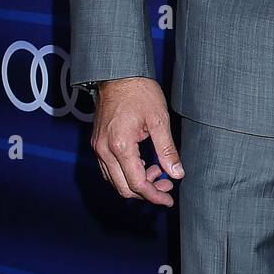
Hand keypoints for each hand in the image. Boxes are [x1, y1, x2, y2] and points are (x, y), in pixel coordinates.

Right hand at [90, 77, 184, 206]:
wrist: (118, 74)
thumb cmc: (140, 93)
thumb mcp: (160, 119)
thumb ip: (167, 149)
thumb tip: (176, 173)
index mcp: (120, 146)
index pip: (136, 183)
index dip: (154, 195)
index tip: (169, 199)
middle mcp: (104, 150)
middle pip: (123, 187)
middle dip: (146, 192)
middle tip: (167, 186)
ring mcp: (98, 147)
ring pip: (114, 180)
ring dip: (135, 183)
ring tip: (158, 172)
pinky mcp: (97, 143)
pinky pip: (109, 169)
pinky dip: (126, 173)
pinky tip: (144, 164)